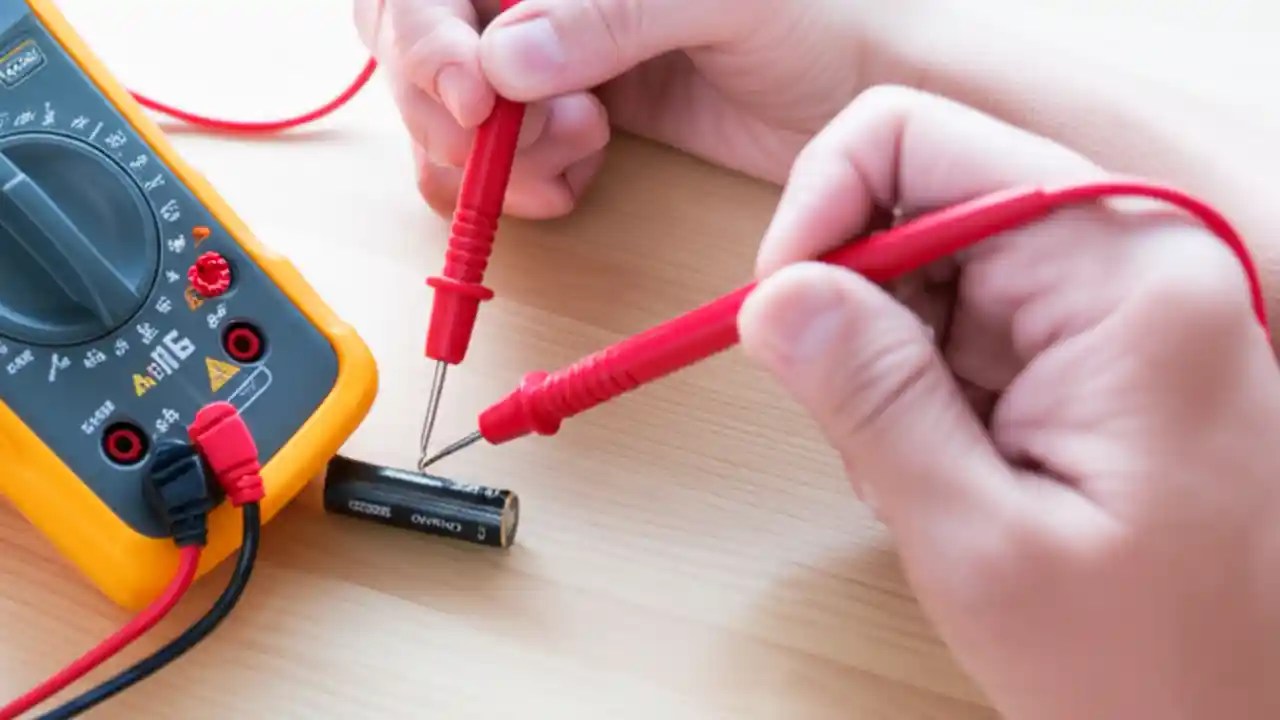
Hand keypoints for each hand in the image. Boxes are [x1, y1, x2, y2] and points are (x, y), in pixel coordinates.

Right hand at [352, 0, 870, 217]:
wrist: (874, 95)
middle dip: (443, 101)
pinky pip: (492, 157)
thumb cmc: (831, 13)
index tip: (469, 93)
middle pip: (414, 34)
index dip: (421, 26)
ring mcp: (550, 50)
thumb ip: (610, 13)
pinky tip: (579, 172)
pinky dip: (516, 181)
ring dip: (487, 152)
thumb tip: (499, 61)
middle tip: (501, 139)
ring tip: (578, 151)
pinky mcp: (568, 112)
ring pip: (443, 106)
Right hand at [738, 86, 1279, 719]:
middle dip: (855, 306)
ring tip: (924, 475)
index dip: (822, 212)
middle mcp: (1129, 262)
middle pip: (921, 200)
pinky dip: (922, 392)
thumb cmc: (1150, 666)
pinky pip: (960, 324)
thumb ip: (873, 400)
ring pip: (928, 269)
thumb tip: (777, 292)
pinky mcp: (1093, 347)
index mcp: (1122, 279)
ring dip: (887, 364)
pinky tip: (950, 473)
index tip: (780, 312)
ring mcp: (1114, 303)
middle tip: (860, 427)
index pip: (920, 146)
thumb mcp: (981, 540)